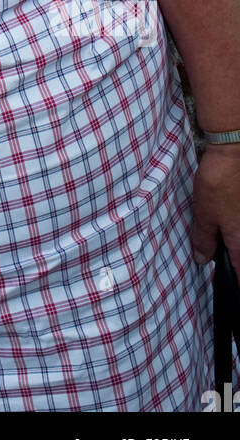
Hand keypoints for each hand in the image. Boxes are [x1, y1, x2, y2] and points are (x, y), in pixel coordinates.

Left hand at [191, 143, 239, 278]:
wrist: (234, 150)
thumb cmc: (220, 182)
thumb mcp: (205, 213)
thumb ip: (204, 239)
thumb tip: (203, 260)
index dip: (236, 281)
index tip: (232, 289)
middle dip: (236, 261)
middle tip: (224, 260)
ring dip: (234, 241)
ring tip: (224, 239)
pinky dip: (235, 223)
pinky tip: (228, 219)